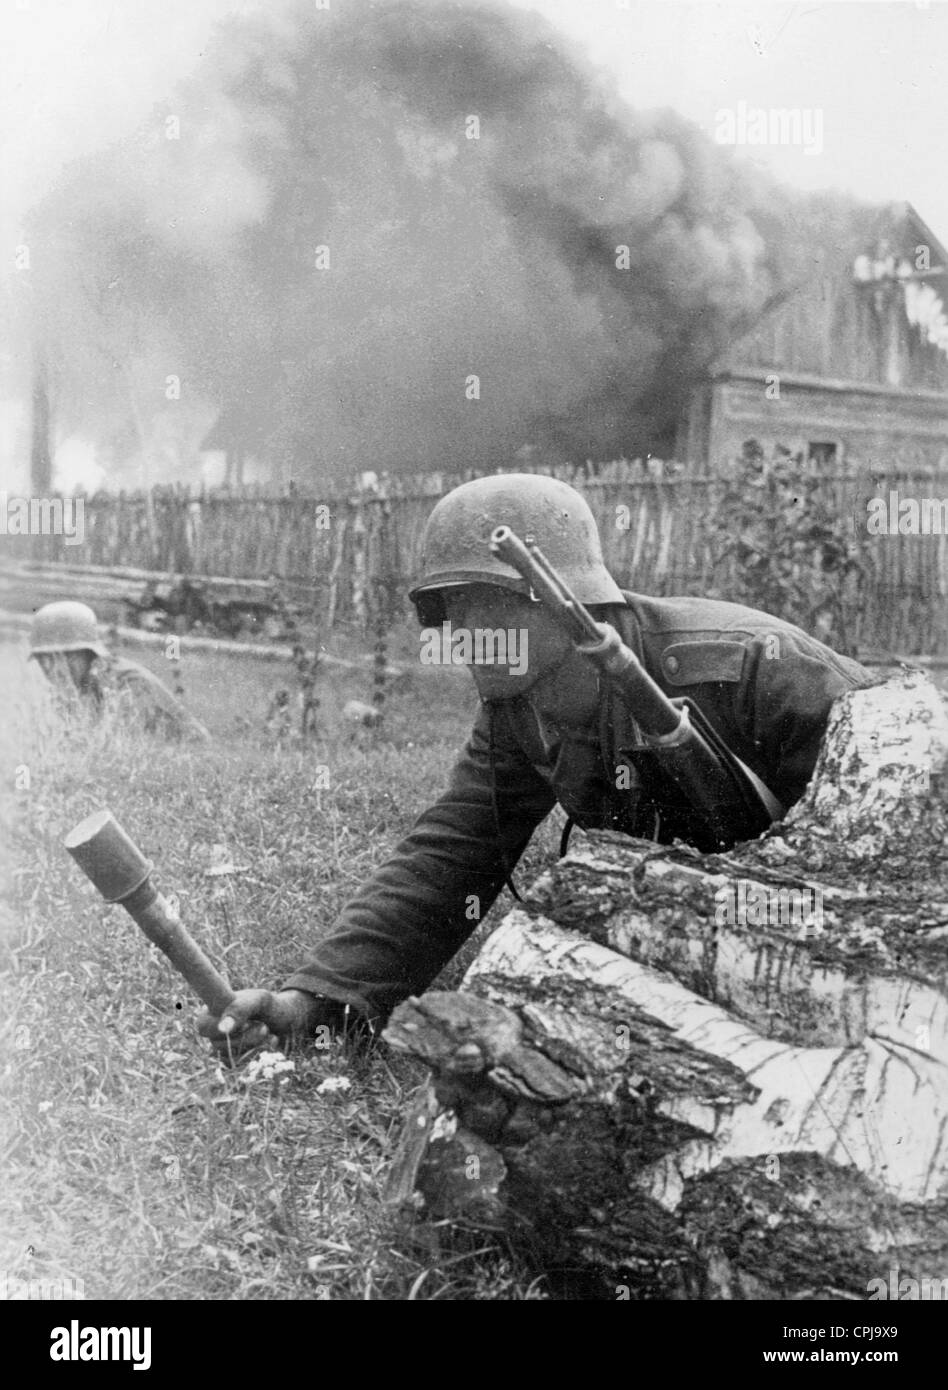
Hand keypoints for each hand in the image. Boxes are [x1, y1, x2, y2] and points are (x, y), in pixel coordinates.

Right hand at [198, 988, 319, 1058]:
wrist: (287, 1021)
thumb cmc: (270, 1006)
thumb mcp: (259, 1000)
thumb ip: (240, 1010)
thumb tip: (222, 1029)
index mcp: (213, 1012)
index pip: (202, 1025)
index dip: (218, 1028)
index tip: (244, 1023)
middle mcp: (214, 1031)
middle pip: (217, 1045)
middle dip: (246, 1037)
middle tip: (263, 1026)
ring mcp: (223, 1048)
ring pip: (230, 1057)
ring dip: (254, 1046)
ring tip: (268, 1032)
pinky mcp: (234, 1061)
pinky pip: (239, 1066)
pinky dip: (257, 1055)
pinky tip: (268, 1043)